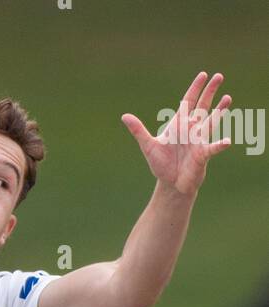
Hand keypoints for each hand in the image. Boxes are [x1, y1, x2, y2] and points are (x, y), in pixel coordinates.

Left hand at [121, 71, 231, 195]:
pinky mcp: (203, 154)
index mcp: (179, 124)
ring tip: (228, 97)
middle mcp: (191, 129)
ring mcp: (199, 140)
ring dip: (219, 110)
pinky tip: (227, 141)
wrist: (170, 184)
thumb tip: (124, 116)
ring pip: (211, 121)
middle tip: (219, 76)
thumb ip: (138, 131)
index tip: (202, 75)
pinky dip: (220, 145)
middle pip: (202, 105)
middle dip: (210, 91)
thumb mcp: (149, 146)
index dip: (195, 88)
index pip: (188, 101)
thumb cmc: (162, 164)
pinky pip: (213, 148)